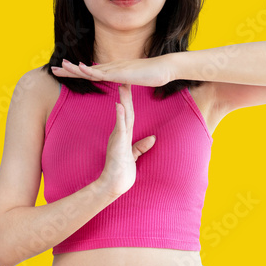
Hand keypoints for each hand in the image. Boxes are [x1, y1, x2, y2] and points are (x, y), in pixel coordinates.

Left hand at [51, 55, 176, 87]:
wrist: (165, 68)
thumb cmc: (152, 74)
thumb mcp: (135, 80)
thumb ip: (126, 81)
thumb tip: (122, 84)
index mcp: (112, 71)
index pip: (90, 73)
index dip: (76, 73)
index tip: (63, 72)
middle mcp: (111, 68)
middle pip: (86, 70)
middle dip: (69, 70)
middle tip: (53, 69)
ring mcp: (115, 69)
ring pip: (91, 70)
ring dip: (75, 69)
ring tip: (61, 66)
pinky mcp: (121, 73)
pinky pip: (103, 73)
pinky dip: (90, 70)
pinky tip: (80, 68)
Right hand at [99, 83, 155, 198]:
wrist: (113, 185)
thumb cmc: (122, 172)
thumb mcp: (135, 156)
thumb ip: (141, 146)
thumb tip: (153, 138)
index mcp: (124, 136)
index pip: (129, 115)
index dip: (130, 102)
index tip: (130, 88)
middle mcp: (120, 134)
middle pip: (126, 111)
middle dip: (126, 96)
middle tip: (126, 80)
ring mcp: (118, 138)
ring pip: (123, 116)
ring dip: (124, 101)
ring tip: (123, 87)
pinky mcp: (117, 144)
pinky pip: (120, 128)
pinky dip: (120, 116)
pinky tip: (120, 105)